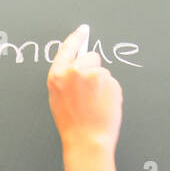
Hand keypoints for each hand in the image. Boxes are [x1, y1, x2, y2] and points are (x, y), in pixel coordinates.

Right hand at [47, 24, 123, 150]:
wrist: (87, 140)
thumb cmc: (72, 124)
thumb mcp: (58, 98)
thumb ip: (65, 78)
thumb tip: (76, 63)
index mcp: (57, 75)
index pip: (68, 48)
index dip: (77, 38)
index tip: (83, 30)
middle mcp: (74, 71)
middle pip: (91, 57)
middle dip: (92, 69)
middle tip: (89, 93)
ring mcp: (93, 75)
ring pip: (103, 71)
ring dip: (102, 84)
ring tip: (95, 104)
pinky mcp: (109, 81)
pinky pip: (112, 82)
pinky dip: (110, 92)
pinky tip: (103, 105)